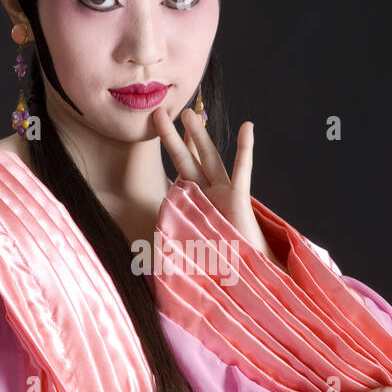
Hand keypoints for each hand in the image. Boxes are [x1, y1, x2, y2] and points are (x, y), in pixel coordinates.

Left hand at [152, 105, 282, 263]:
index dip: (174, 152)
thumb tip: (145, 252)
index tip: (164, 131)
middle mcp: (209, 196)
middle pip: (187, 160)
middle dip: (173, 137)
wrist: (245, 278)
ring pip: (209, 159)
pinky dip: (244, 149)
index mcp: (196, 205)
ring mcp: (224, 195)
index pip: (181, 173)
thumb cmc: (219, 268)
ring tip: (189, 112)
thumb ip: (169, 245)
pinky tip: (247, 126)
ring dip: (199, 136)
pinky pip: (242, 170)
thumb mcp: (186, 252)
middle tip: (159, 113)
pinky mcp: (239, 200)